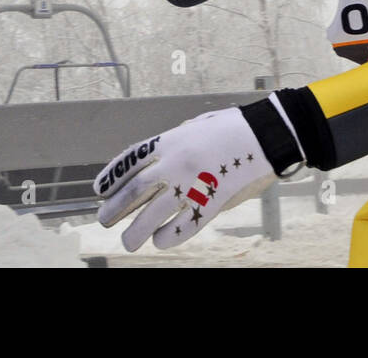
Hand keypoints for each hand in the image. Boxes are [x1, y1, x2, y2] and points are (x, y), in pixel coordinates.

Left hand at [95, 99, 301, 251]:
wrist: (267, 134)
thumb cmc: (233, 127)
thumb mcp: (196, 126)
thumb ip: (174, 141)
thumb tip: (156, 156)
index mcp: (169, 141)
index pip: (129, 162)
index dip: (111, 177)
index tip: (100, 190)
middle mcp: (175, 164)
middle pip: (135, 191)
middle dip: (115, 209)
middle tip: (104, 220)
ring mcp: (192, 185)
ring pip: (153, 214)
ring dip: (136, 231)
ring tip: (128, 242)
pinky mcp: (212, 203)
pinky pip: (185, 226)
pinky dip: (169, 236)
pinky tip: (161, 241)